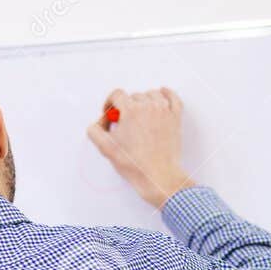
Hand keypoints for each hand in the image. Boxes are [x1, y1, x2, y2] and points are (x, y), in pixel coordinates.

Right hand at [85, 87, 194, 209]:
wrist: (158, 176)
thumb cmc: (134, 164)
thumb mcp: (106, 148)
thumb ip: (95, 131)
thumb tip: (97, 124)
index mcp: (131, 110)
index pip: (117, 95)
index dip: (109, 103)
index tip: (110, 113)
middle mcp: (149, 106)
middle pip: (133, 96)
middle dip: (125, 107)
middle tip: (123, 123)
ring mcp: (164, 111)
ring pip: (151, 95)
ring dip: (143, 101)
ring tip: (139, 114)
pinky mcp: (175, 118)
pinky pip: (173, 98)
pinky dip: (167, 94)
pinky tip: (162, 93)